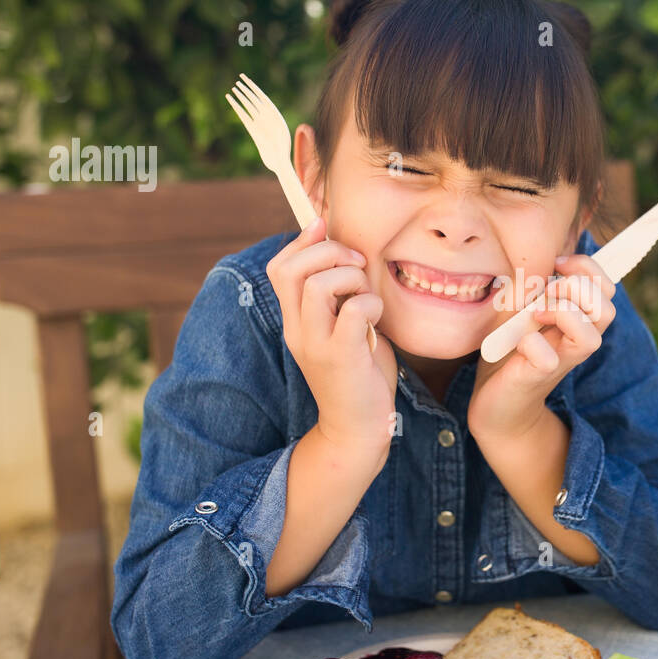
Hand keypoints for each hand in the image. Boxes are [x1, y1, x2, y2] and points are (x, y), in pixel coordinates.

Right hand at [266, 216, 396, 466]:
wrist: (358, 428)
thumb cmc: (358, 374)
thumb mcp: (342, 329)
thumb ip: (340, 298)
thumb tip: (348, 257)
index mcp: (295, 321)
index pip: (279, 268)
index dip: (302, 241)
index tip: (326, 230)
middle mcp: (298, 330)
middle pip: (293, 269)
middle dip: (329, 252)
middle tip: (357, 265)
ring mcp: (317, 344)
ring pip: (320, 285)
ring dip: (352, 278)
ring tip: (367, 297)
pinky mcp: (342, 356)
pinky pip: (354, 310)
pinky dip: (372, 303)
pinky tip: (378, 318)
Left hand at [468, 253, 615, 441]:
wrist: (494, 401)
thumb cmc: (509, 351)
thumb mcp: (520, 306)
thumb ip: (534, 284)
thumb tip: (541, 255)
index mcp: (577, 319)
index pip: (606, 288)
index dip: (587, 268)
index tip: (555, 265)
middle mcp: (576, 340)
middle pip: (607, 309)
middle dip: (576, 288)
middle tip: (544, 293)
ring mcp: (561, 360)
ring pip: (591, 336)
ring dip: (562, 313)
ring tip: (535, 315)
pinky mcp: (537, 376)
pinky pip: (547, 357)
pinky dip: (530, 343)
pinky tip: (518, 343)